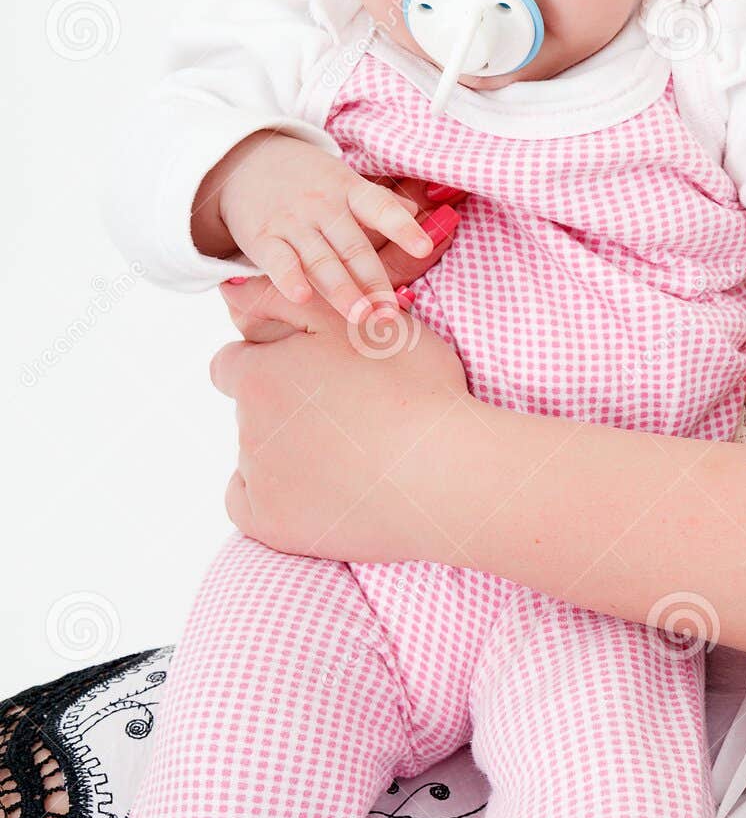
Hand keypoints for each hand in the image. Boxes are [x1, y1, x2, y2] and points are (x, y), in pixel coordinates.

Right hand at [197, 130, 461, 318]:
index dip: (402, 228)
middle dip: (374, 281)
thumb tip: (418, 210)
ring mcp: (293, 222)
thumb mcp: (344, 180)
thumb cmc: (307, 179)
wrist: (245, 162)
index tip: (424, 249)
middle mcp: (323, 206)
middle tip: (391, 313)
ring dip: (341, 289)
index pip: (380, 208)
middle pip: (353, 247)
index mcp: (349, 191)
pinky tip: (302, 297)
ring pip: (321, 260)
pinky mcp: (263, 238)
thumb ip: (378, 201)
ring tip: (360, 316)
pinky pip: (278, 261)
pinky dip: (289, 278)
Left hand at [209, 284, 470, 560]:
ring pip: (256, 454)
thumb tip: (228, 292)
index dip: (270, 363)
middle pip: (250, 409)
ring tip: (350, 449)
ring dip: (288, 447)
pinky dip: (273, 495)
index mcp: (259, 375)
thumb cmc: (410, 386)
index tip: (314, 372)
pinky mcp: (272, 525)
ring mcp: (257, 480)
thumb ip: (282, 299)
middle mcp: (246, 426)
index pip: (232, 364)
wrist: (445, 473)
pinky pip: (248, 504)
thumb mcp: (352, 318)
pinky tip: (317, 485)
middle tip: (345, 408)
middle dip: (283, 404)